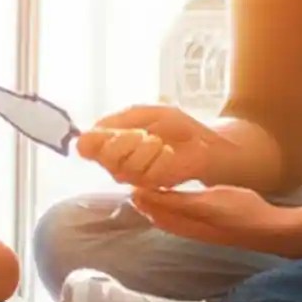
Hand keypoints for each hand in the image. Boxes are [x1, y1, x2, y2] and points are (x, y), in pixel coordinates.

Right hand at [77, 105, 233, 187]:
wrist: (213, 142)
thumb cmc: (180, 128)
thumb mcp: (150, 113)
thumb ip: (122, 120)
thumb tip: (89, 132)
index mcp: (116, 144)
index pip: (88, 148)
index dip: (92, 142)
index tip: (106, 133)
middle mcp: (122, 164)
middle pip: (104, 159)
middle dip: (121, 144)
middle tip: (141, 134)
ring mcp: (139, 179)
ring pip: (125, 169)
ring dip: (142, 150)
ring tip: (159, 141)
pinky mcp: (158, 187)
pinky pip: (147, 176)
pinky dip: (157, 159)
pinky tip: (168, 151)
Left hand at [130, 185, 286, 252]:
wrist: (267, 229)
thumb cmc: (238, 213)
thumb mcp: (205, 203)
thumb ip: (175, 200)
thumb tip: (142, 195)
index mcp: (180, 222)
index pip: (148, 206)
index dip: (138, 190)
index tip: (131, 170)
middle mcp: (183, 227)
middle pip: (154, 210)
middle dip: (143, 194)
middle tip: (136, 168)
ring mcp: (195, 226)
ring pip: (165, 212)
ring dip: (156, 197)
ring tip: (150, 176)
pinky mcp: (205, 223)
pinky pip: (178, 212)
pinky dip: (170, 200)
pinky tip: (173, 189)